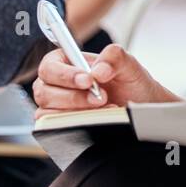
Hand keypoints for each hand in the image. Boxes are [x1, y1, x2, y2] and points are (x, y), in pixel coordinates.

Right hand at [32, 43, 180, 116]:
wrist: (140, 107)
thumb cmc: (129, 83)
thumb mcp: (128, 64)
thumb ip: (114, 57)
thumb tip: (97, 71)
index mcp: (64, 62)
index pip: (48, 67)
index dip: (65, 75)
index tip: (88, 81)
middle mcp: (54, 85)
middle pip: (44, 92)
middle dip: (74, 97)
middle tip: (101, 97)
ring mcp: (54, 107)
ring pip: (48, 113)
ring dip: (77, 112)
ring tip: (105, 108)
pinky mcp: (59, 127)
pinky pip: (55, 129)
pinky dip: (76, 126)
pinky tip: (97, 121)